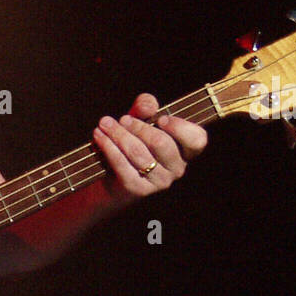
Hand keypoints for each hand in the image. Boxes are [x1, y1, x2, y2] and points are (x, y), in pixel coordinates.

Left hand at [92, 93, 206, 201]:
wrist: (112, 177)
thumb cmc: (132, 142)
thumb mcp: (140, 120)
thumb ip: (145, 107)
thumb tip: (148, 106)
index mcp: (185, 150)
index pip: (197, 140)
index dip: (180, 128)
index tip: (161, 118)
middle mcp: (177, 168)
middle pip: (161, 143)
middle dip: (138, 127)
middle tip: (122, 119)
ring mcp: (159, 181)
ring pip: (139, 153)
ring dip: (118, 135)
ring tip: (104, 124)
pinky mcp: (138, 189)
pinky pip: (122, 165)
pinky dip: (108, 147)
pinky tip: (98, 136)